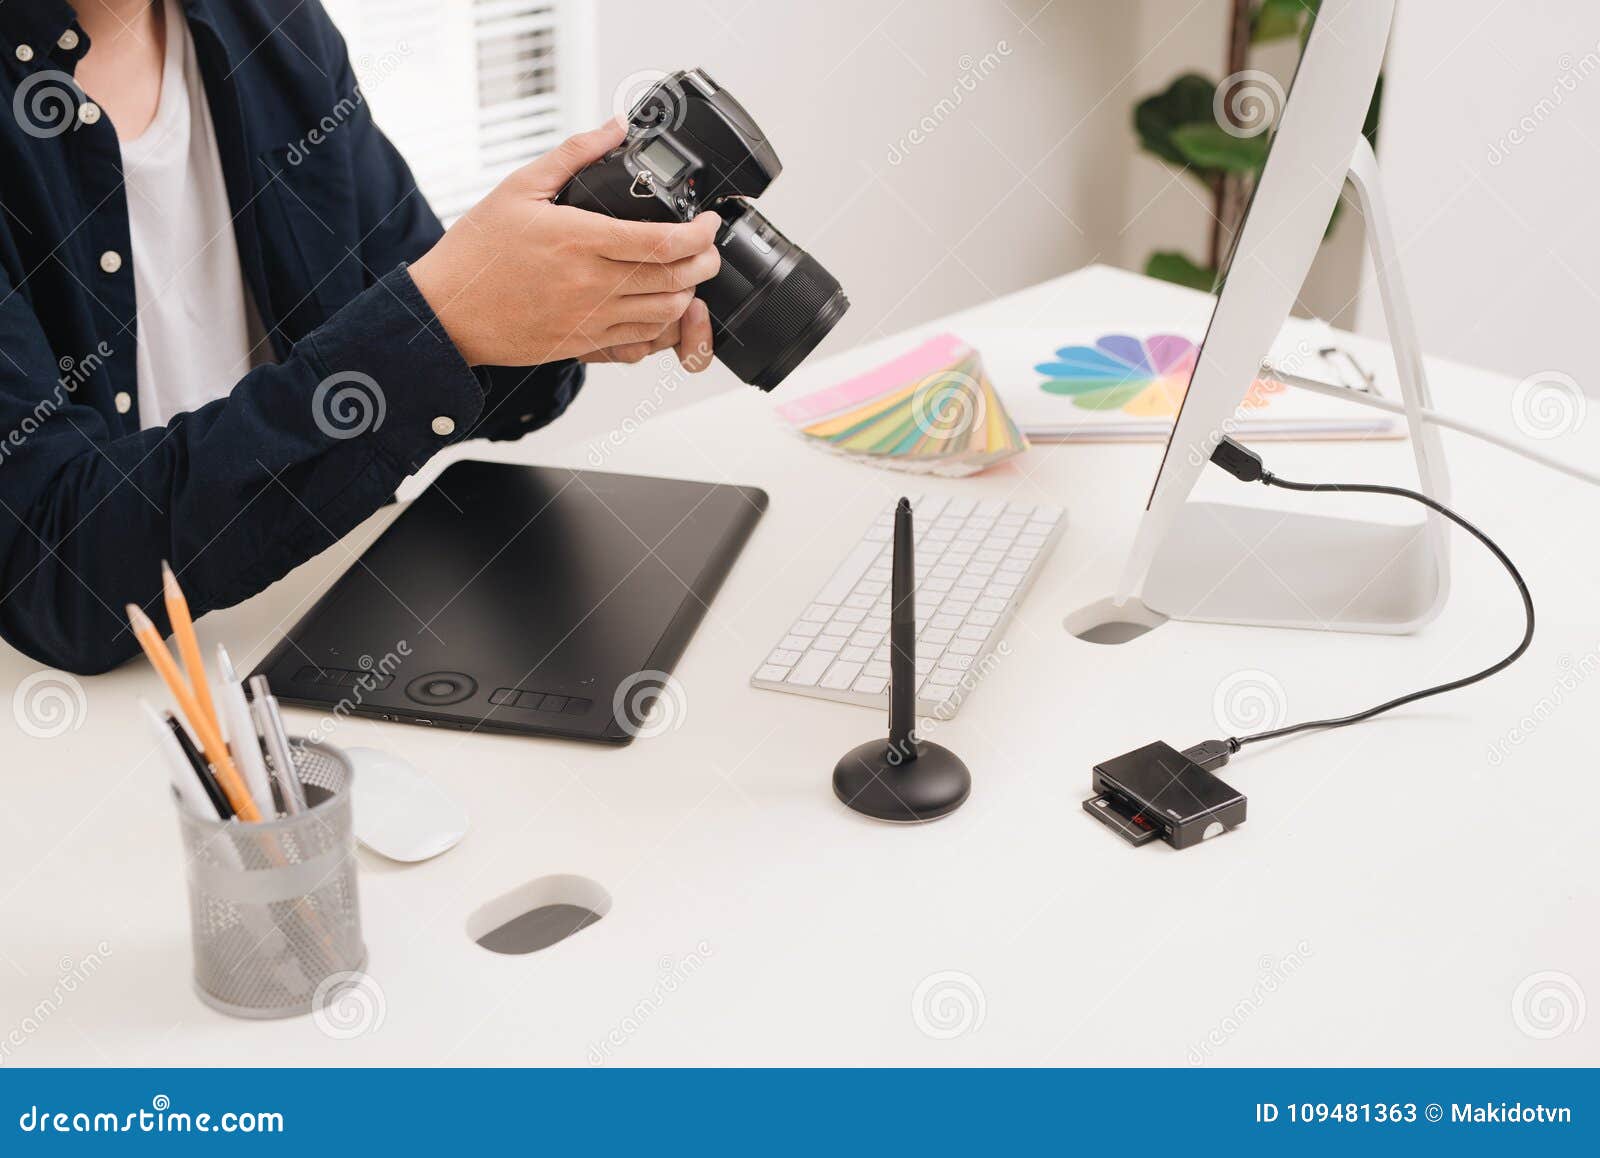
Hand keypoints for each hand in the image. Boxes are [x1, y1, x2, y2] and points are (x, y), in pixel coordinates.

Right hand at [409, 120, 721, 366]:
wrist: (447, 312)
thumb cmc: (478, 251)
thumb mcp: (520, 187)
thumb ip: (574, 155)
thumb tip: (614, 127)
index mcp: (578, 240)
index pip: (661, 242)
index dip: (700, 233)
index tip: (708, 221)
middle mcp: (589, 284)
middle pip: (675, 280)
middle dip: (705, 263)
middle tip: (708, 246)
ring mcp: (590, 319)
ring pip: (665, 314)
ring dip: (688, 293)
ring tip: (688, 273)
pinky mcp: (584, 344)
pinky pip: (641, 341)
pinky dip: (663, 324)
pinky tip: (661, 304)